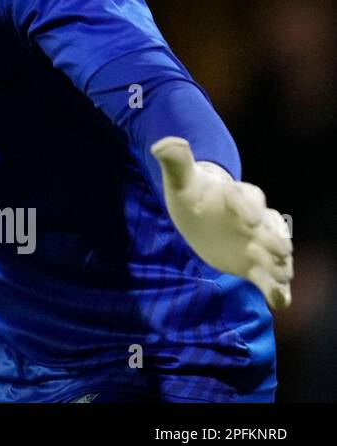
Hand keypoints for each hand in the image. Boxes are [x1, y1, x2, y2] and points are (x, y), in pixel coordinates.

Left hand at [151, 136, 292, 309]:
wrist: (200, 214)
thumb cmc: (191, 194)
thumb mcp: (180, 179)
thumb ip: (175, 162)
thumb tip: (163, 143)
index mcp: (235, 194)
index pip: (247, 197)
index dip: (250, 207)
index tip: (250, 220)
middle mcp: (254, 218)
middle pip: (272, 226)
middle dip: (276, 238)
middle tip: (279, 250)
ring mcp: (257, 242)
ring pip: (277, 253)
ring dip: (281, 264)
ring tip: (282, 276)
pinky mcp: (254, 265)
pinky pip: (270, 278)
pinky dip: (277, 290)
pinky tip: (281, 302)